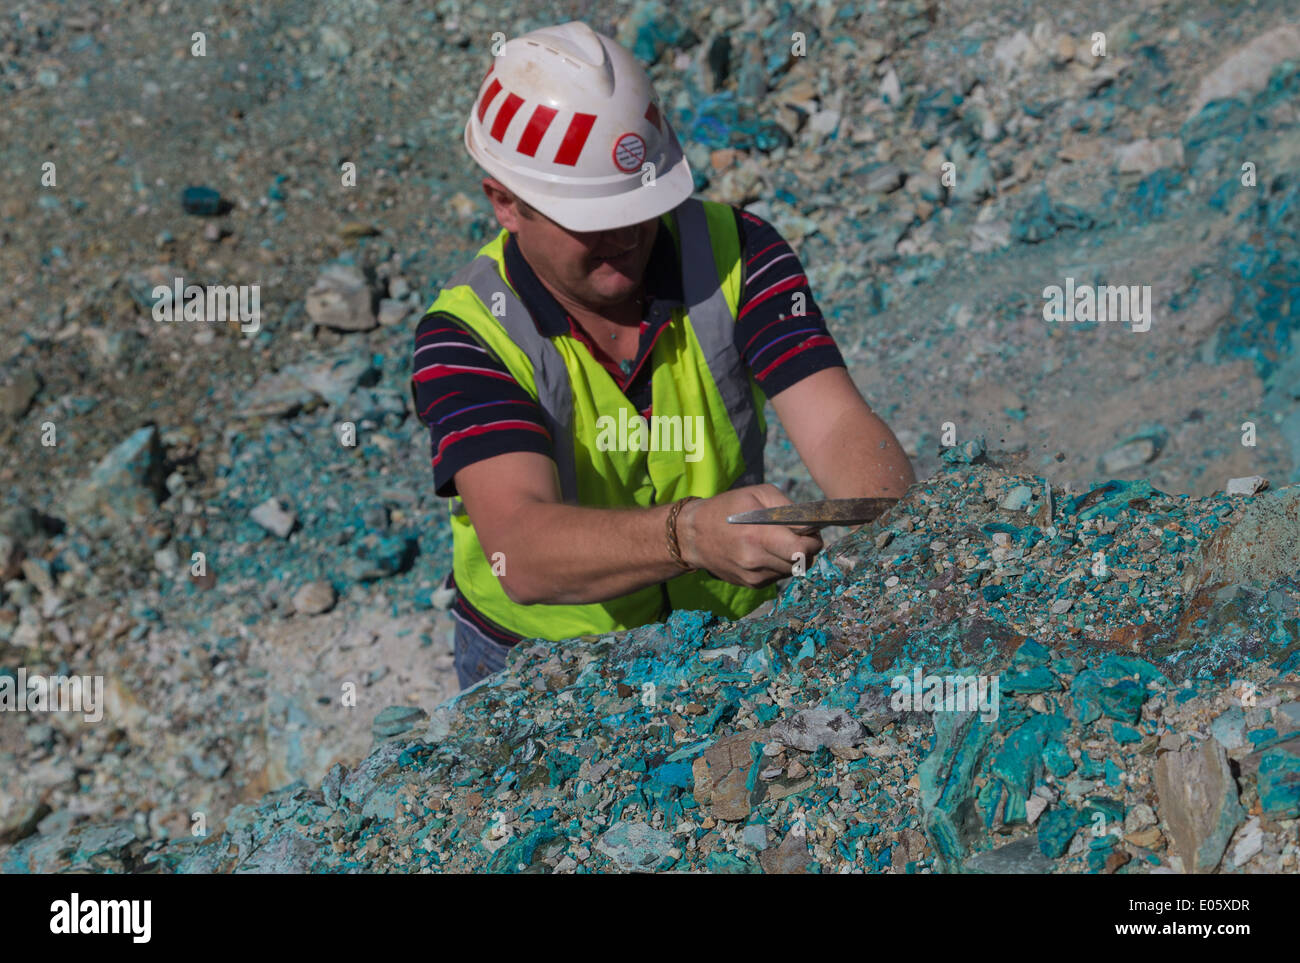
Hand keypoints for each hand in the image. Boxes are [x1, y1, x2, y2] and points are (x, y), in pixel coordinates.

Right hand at [676, 484, 822, 587]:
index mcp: (758, 536)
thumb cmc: (727, 509)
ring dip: (793, 558)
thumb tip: (812, 524)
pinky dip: (779, 564)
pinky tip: (766, 551)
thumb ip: (788, 509)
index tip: (810, 531)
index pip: (802, 550)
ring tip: (779, 542)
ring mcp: (754, 576)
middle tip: (799, 536)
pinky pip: (779, 576)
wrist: (693, 535)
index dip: (813, 541)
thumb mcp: (758, 495)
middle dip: (807, 549)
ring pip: (792, 570)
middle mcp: (756, 561)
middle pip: (801, 562)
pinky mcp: (752, 584)